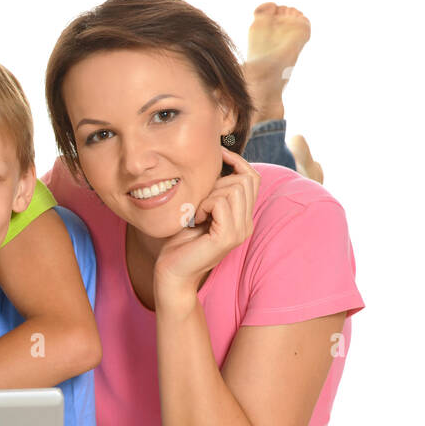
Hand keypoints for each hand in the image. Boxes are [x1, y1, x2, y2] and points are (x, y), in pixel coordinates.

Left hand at [154, 148, 259, 298]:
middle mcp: (246, 224)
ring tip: (197, 213)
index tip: (218, 153)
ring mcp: (240, 231)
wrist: (172, 272)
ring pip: (233, 189)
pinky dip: (204, 205)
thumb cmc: (179, 241)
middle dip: (218, 183)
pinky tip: (196, 218)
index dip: (237, 161)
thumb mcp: (199, 209)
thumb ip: (213, 191)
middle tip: (200, 203)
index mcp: (243, 217)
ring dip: (209, 195)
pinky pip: (220, 203)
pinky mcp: (227, 237)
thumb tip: (216, 160)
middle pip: (244, 180)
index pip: (252, 179)